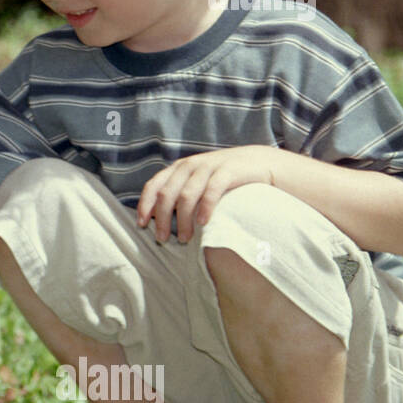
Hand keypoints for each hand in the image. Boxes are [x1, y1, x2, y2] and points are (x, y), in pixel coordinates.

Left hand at [136, 145, 277, 242]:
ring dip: (182, 220)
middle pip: (167, 194)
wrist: (260, 162)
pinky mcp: (228, 171)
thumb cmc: (224, 178)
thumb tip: (158, 220)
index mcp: (178, 168)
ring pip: (186, 195)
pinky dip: (205, 208)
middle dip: (161, 219)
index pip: (153, 186)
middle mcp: (190, 165)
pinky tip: (203, 223)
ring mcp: (208, 166)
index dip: (145, 205)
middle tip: (163, 239)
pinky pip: (211, 191)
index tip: (142, 225)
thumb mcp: (198, 182)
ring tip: (185, 239)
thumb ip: (180, 194)